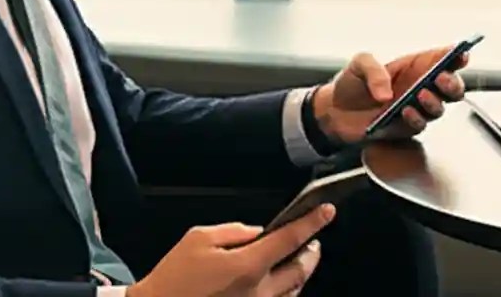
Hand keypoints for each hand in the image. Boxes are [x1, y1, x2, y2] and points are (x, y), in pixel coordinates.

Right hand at [127, 204, 334, 296]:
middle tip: (313, 240)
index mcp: (247, 266)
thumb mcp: (199, 238)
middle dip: (312, 251)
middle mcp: (259, 293)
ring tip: (299, 259)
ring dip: (301, 273)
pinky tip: (281, 284)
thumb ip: (235, 231)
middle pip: (301, 270)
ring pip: (294, 292)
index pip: (290, 239)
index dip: (312, 223)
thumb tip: (258, 232)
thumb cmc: (174, 279)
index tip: (326, 212)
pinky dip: (287, 292)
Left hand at [312, 45, 469, 144]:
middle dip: (452, 83)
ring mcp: (416, 108)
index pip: (443, 60)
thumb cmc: (351, 83)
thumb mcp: (358, 65)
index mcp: (415, 66)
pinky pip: (420, 124)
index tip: (461, 54)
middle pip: (451, 87)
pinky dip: (415, 118)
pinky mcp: (406, 127)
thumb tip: (387, 94)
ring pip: (440, 107)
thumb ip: (374, 71)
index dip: (457, 56)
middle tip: (442, 79)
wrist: (335, 112)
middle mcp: (420, 87)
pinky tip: (405, 111)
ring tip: (421, 94)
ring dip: (434, 101)